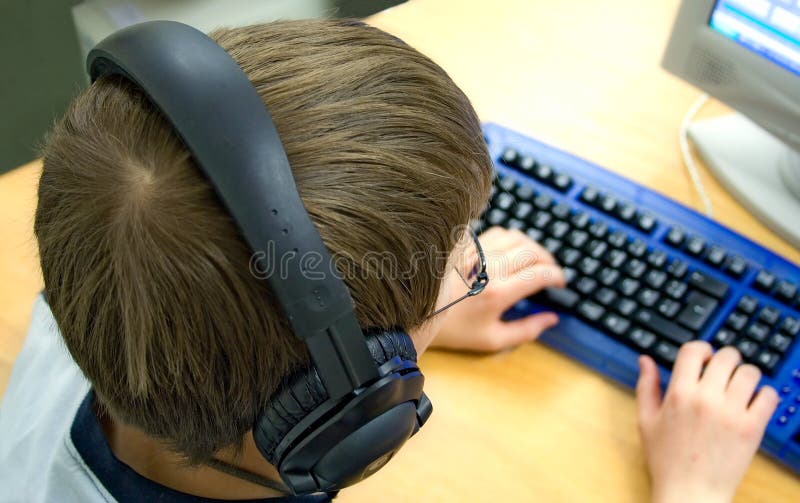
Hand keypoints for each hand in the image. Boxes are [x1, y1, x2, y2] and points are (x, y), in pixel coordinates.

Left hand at [430, 226, 564, 351]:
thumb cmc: (452, 330)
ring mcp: (476, 253)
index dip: (557, 276)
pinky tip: (512, 252)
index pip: (540, 274)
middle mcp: (489, 268)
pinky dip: (511, 240)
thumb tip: (550, 319)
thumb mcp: (491, 340)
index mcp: (498, 292)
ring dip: (532, 247)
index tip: (560, 282)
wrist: (415, 313)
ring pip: (516, 237)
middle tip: (551, 271)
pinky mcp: (465, 245)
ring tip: (535, 260)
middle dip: (548, 260)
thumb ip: (525, 331)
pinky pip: (496, 233)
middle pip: (532, 251)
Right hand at [636, 342, 778, 502]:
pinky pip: (768, 396)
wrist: (690, 493)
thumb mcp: (646, 420)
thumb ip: (647, 386)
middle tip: (724, 371)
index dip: (701, 348)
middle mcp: (706, 398)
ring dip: (746, 374)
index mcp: (679, 393)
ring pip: (750, 372)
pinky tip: (754, 402)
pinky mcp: (751, 428)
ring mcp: (731, 412)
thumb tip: (646, 360)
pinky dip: (764, 394)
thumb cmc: (666, 460)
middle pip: (726, 356)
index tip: (704, 356)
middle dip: (726, 358)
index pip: (694, 350)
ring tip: (740, 386)